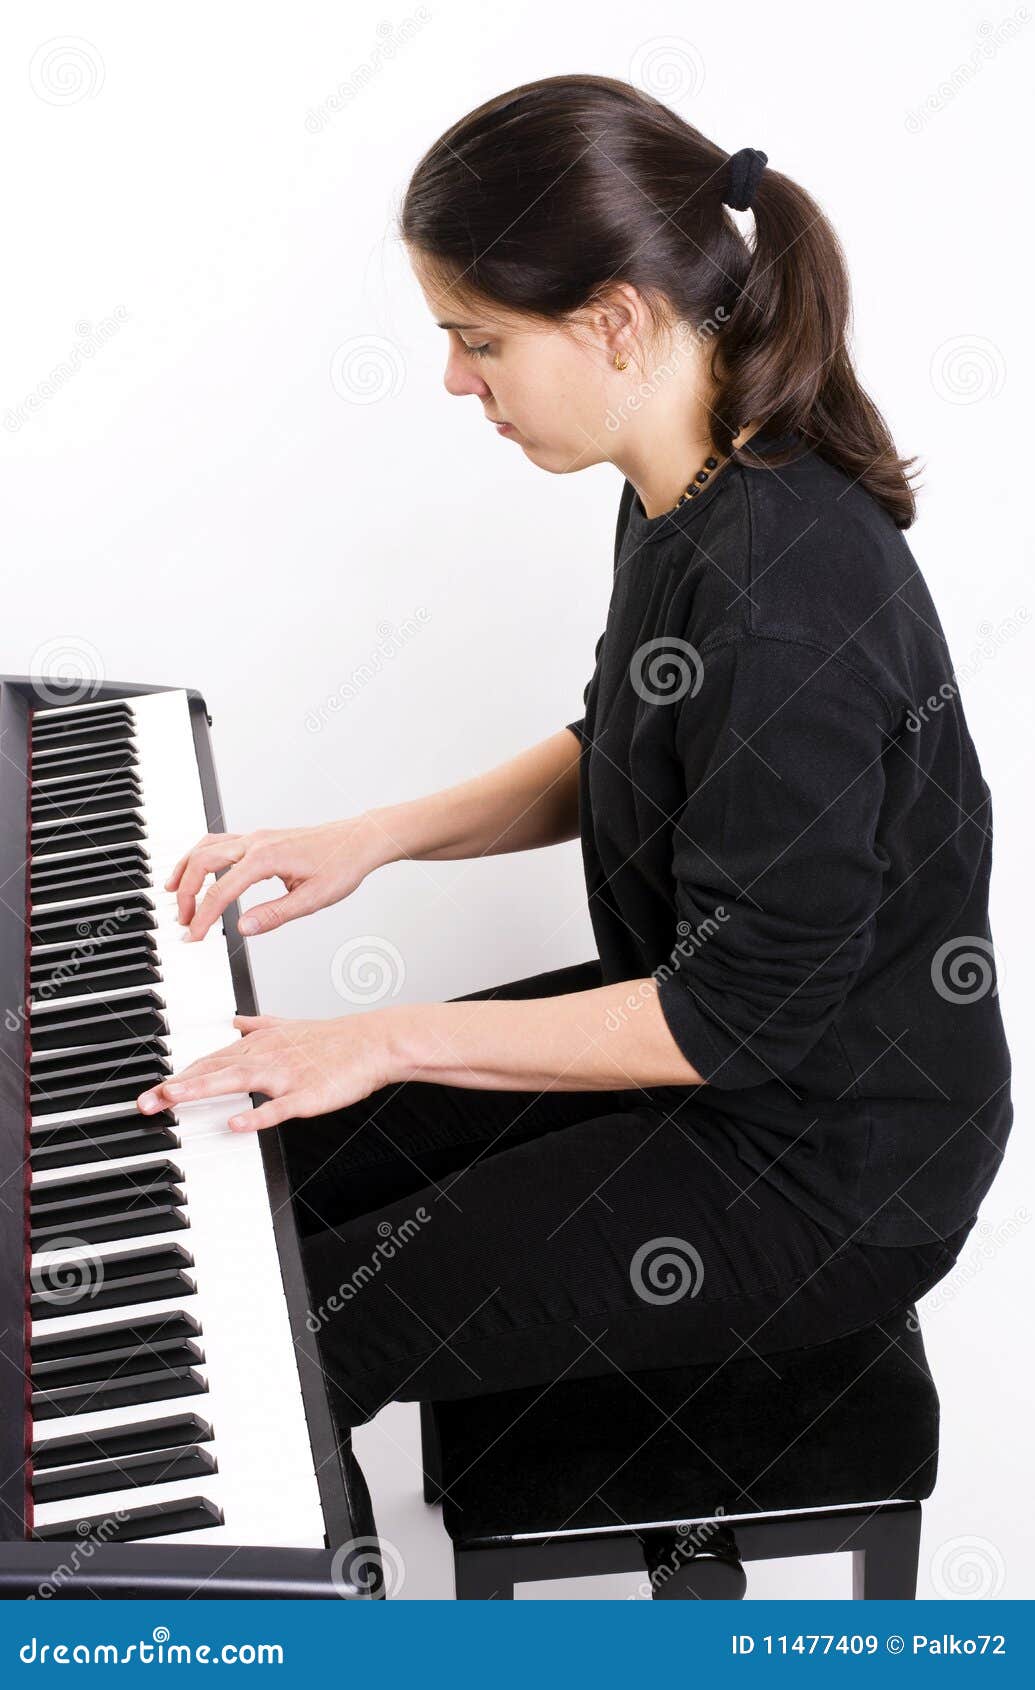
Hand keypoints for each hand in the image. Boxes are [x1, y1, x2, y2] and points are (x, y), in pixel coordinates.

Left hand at [136, 1010, 404, 1131]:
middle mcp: (265, 1057)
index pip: (209, 1061)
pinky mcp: (306, 1094)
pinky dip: (256, 1114)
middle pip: (212, 1070)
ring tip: (172, 1097)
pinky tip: (235, 1123)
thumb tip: (237, 1021)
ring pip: (236, 1081)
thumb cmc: (333, 1039)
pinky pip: (278, 1107)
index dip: (179, 1075)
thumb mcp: (289, 1026)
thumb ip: (259, 1025)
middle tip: (146, 1100)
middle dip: (177, 1085)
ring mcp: (285, 1075)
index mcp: (259, 1045)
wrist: (372, 1042)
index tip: (152, 1091)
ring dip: (202, 1088)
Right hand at [167, 815, 390, 942]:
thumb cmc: (342, 864)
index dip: (203, 916)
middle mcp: (256, 842)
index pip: (221, 890)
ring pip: (206, 846)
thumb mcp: (313, 898)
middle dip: (186, 893)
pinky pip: (219, 842)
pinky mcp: (260, 838)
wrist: (359, 840)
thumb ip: (276, 914)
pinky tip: (198, 870)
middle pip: (202, 862)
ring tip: (174, 893)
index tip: (194, 935)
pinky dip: (201, 857)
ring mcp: (256, 837)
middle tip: (183, 921)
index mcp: (266, 858)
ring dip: (186, 869)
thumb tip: (244, 928)